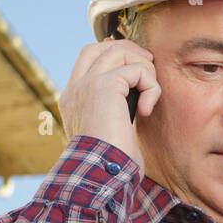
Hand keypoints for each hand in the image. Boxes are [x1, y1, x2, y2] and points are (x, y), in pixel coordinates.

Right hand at [58, 37, 159, 172]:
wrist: (98, 175)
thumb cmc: (107, 167)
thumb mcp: (106, 135)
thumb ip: (112, 112)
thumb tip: (133, 101)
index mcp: (71, 99)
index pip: (87, 60)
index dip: (113, 55)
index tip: (136, 70)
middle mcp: (75, 88)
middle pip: (100, 47)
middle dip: (128, 52)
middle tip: (148, 70)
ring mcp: (87, 84)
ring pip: (119, 51)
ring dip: (143, 69)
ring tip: (148, 95)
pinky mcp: (104, 85)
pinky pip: (137, 69)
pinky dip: (150, 86)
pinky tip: (146, 109)